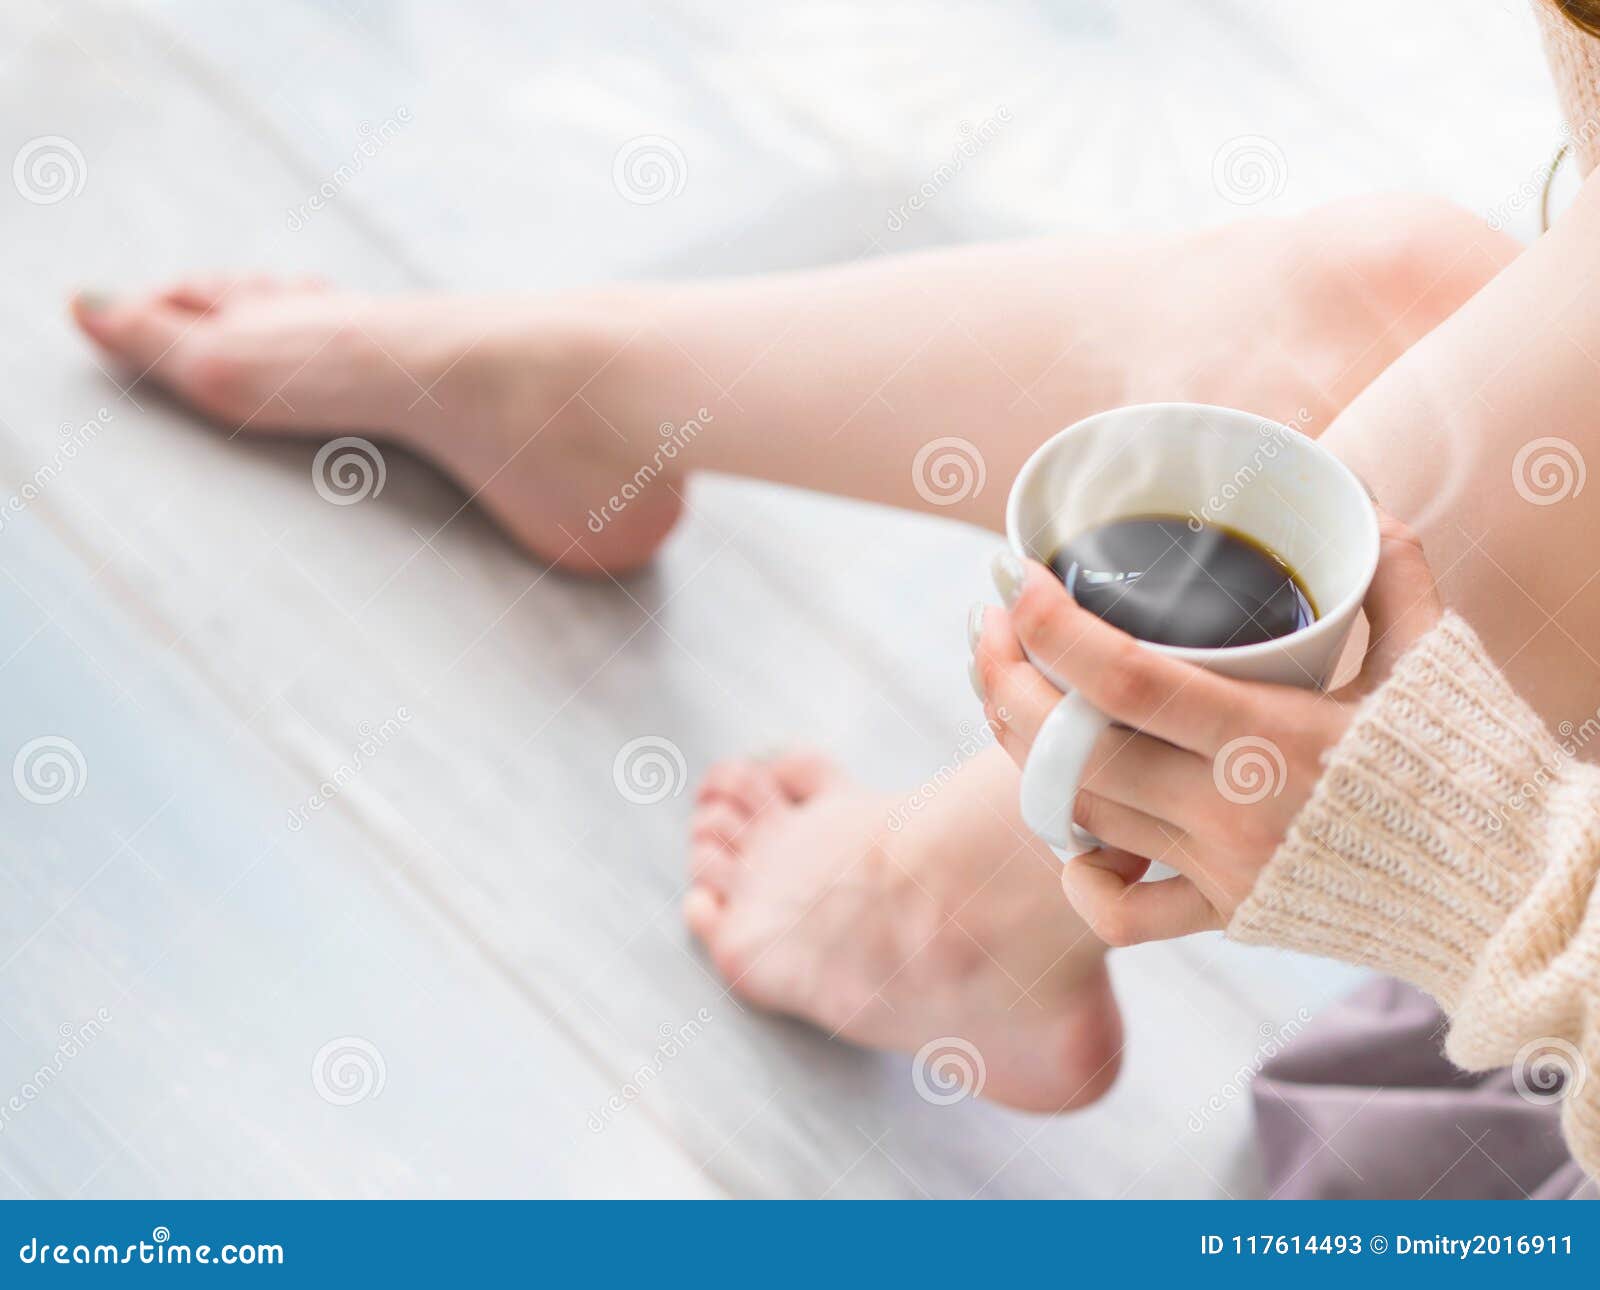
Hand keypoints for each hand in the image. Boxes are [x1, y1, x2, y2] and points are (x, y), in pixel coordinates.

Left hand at [970, 513, 1441, 944]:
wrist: (1509, 890)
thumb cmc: (1470, 761)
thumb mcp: (1436, 652)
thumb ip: (1389, 567)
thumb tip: (1349, 493)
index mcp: (1274, 735)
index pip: (1125, 680)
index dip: (1051, 627)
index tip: (1016, 578)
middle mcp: (1231, 808)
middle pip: (1068, 751)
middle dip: (1003, 681)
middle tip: (988, 624)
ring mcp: (1221, 868)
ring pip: (1077, 813)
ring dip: (1019, 749)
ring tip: (1006, 687)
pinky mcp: (1227, 913)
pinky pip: (1123, 911)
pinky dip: (1081, 873)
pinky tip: (1072, 828)